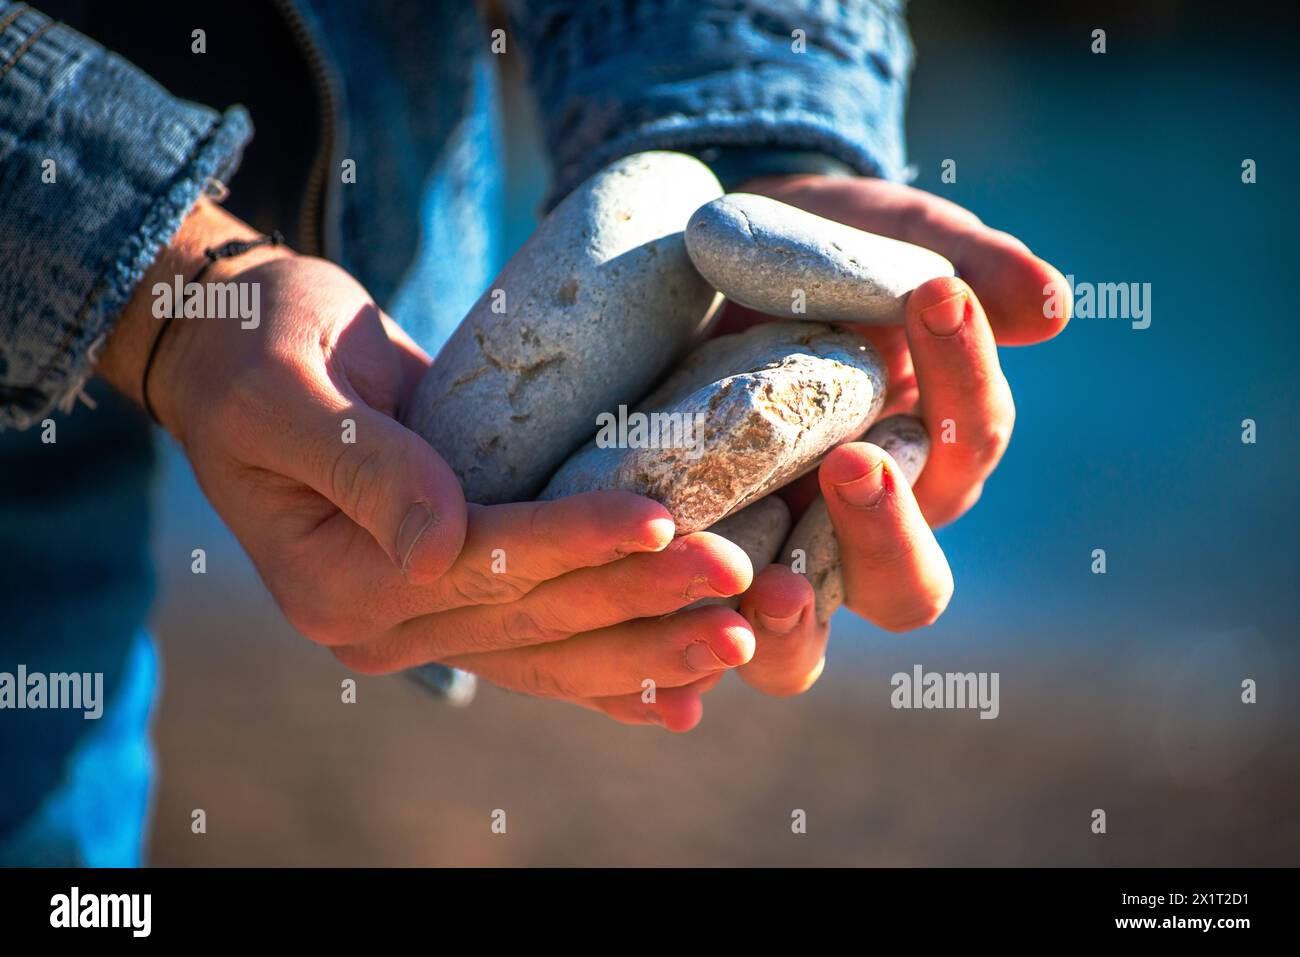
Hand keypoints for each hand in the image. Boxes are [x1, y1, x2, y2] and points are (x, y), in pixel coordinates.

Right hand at [98, 199, 756, 730]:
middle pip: (532, 619)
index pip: (480, 565)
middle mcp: (380, 624)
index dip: (574, 541)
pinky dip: (614, 677)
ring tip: (742, 638)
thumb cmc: (256, 351)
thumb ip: (363, 468)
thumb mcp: (287, 391)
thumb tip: (437, 550)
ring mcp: (419, 624)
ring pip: (551, 650)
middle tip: (738, 576)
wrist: (240, 357)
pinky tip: (684, 696)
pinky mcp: (454, 602)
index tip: (665, 520)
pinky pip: (541, 652)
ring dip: (648, 645)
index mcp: (334, 581)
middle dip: (639, 598)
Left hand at [712, 175, 1070, 695]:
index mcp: (926, 461)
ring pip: (803, 645)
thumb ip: (972, 263)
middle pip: (906, 584)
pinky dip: (688, 648)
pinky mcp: (694, 571)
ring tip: (773, 592)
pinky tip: (660, 619)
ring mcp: (772, 560)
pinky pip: (697, 639)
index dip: (962, 378)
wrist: (707, 263)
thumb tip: (1055, 310)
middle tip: (852, 465)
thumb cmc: (825, 251)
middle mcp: (858, 532)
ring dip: (794, 628)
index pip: (967, 441)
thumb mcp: (895, 237)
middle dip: (886, 533)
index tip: (935, 295)